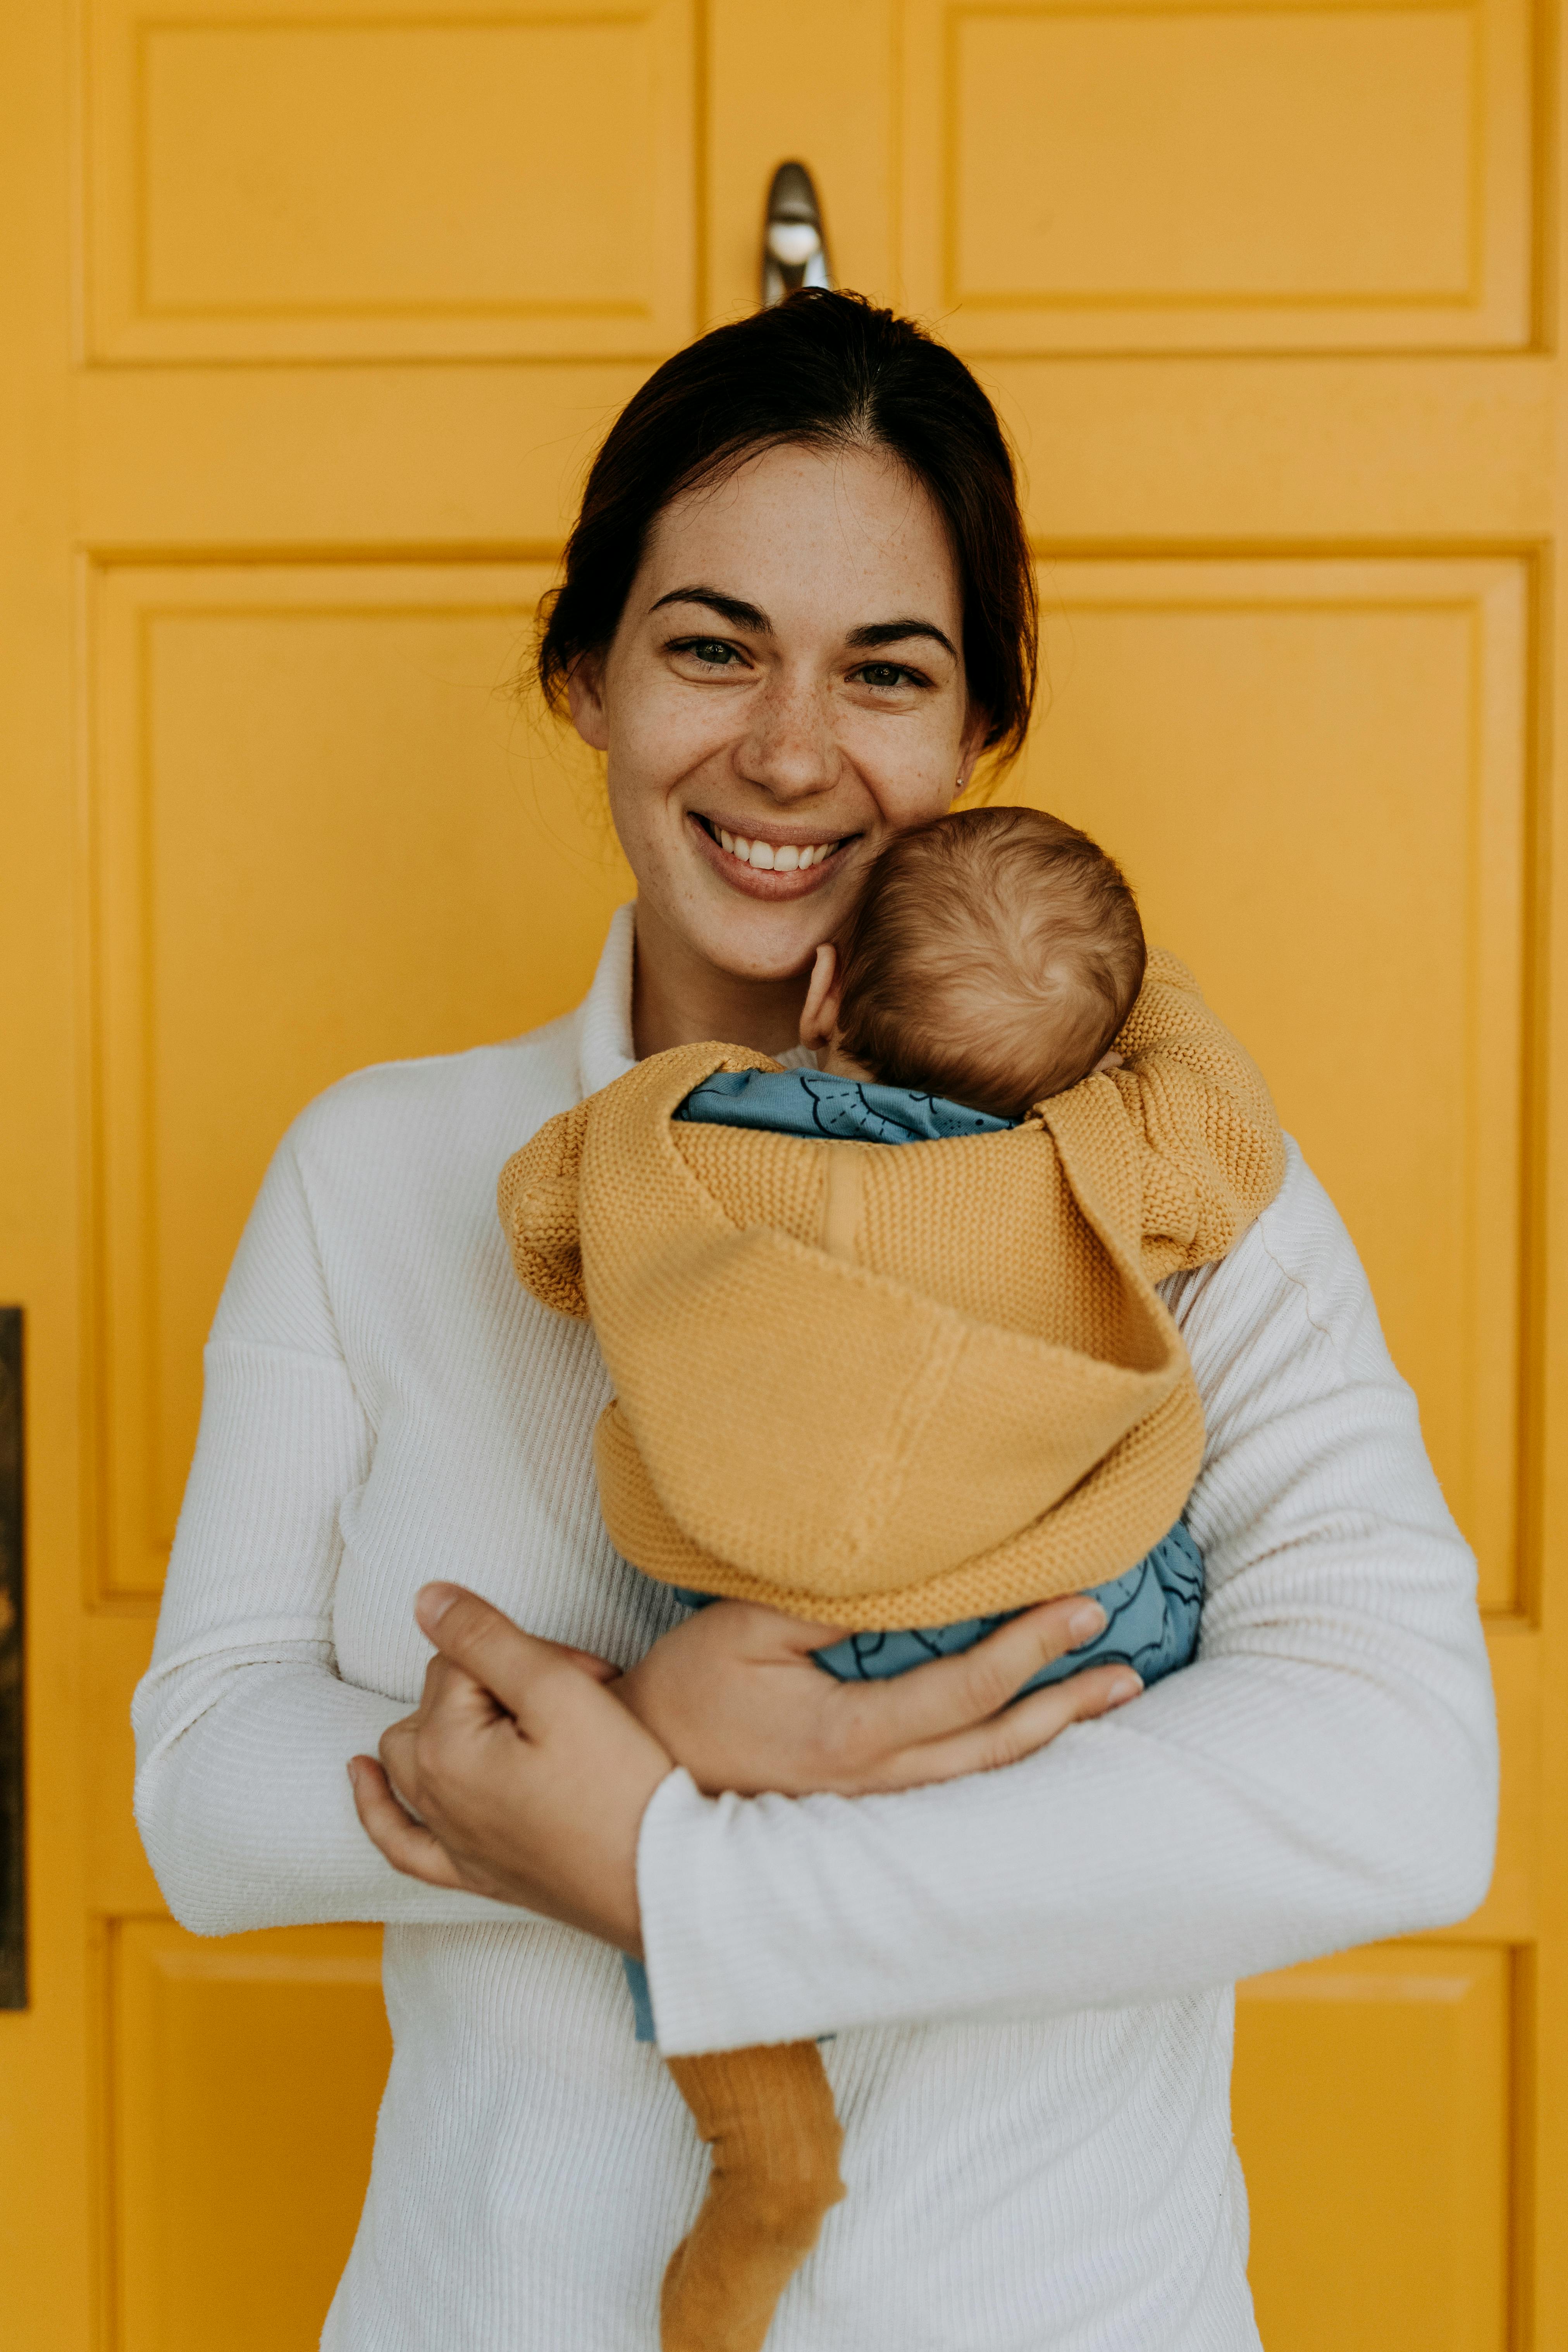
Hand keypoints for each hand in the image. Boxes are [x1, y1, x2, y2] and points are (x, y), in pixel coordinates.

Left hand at [348, 1586, 670, 1954]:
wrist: (662, 1879)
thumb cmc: (619, 1783)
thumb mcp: (558, 1690)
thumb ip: (485, 1637)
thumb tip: (425, 1599)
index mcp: (445, 1748)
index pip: (466, 1659)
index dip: (529, 1651)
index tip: (585, 1674)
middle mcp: (433, 1796)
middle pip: (437, 1701)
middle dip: (493, 1683)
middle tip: (571, 1696)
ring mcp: (449, 1840)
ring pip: (412, 1755)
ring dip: (444, 1722)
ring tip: (498, 1707)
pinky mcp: (474, 1873)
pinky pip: (403, 1841)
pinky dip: (378, 1806)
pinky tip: (363, 1777)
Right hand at [615, 1593, 1141, 1797]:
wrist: (632, 1788)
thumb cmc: (683, 1694)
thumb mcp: (743, 1629)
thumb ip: (825, 1605)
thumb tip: (905, 1572)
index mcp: (848, 1736)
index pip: (965, 1691)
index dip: (1029, 1649)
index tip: (1081, 1607)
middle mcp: (872, 1784)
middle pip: (993, 1748)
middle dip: (1066, 1704)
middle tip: (1127, 1666)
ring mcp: (869, 1807)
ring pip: (979, 1776)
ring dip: (1048, 1736)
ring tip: (1106, 1699)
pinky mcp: (859, 1810)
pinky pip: (950, 1784)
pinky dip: (1001, 1757)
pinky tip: (1031, 1736)